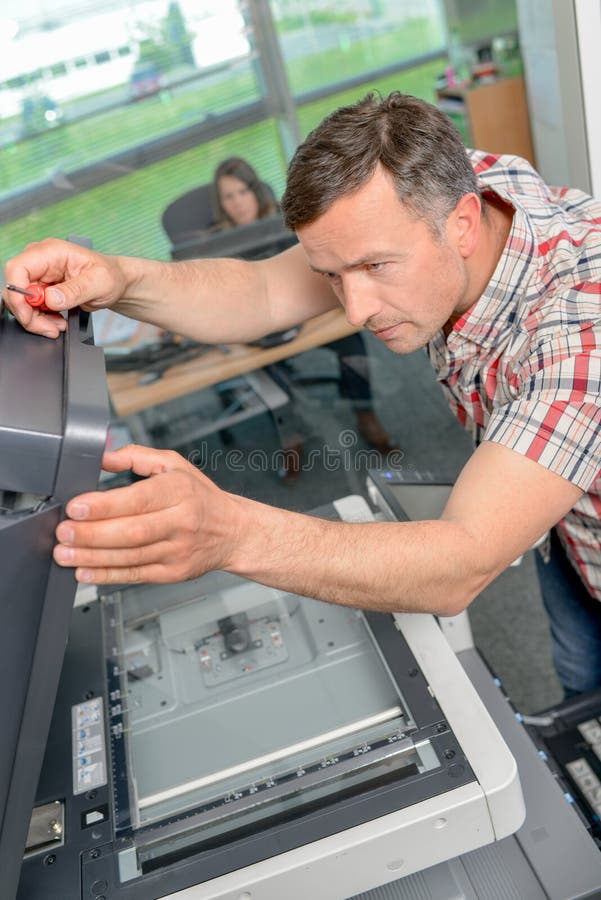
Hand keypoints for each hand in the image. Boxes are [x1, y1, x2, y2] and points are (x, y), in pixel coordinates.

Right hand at [3, 238, 128, 337]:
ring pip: (21, 302)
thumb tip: (50, 299)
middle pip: (15, 289)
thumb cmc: (110, 276)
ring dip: (36, 319)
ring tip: (59, 325)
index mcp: (51, 252)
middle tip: (49, 328)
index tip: (30, 313)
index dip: (18, 293)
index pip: (17, 268)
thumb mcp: (98, 283)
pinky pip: (30, 308)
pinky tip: (58, 321)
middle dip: (28, 313)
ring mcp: (39, 276)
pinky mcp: (41, 290)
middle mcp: (40, 262)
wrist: (115, 283)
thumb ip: (74, 291)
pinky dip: (41, 320)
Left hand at [53, 445, 240, 583]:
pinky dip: (107, 576)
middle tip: (63, 532)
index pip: (139, 500)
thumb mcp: (174, 464)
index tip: (76, 507)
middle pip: (131, 532)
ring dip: (92, 557)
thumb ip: (136, 456)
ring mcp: (178, 550)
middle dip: (92, 534)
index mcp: (180, 491)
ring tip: (64, 553)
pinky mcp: (173, 573)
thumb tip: (101, 456)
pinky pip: (136, 575)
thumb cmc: (200, 496)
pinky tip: (85, 571)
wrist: (233, 531)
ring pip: (130, 556)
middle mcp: (181, 521)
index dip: (104, 506)